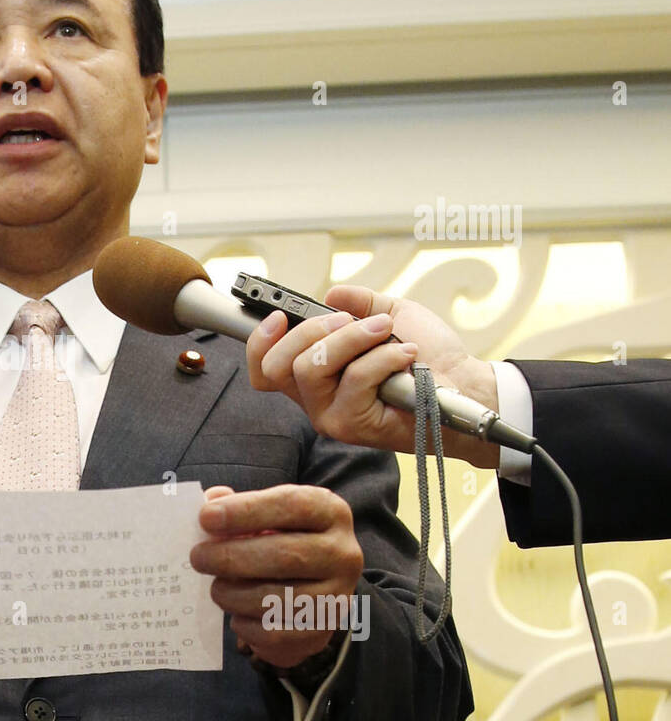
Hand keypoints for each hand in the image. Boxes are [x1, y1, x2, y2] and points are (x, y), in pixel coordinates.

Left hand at [190, 484, 363, 668]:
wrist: (310, 589)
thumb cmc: (280, 541)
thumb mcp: (265, 515)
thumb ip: (237, 506)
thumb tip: (211, 503)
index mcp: (330, 513)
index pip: (292, 505)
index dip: (246, 510)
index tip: (206, 518)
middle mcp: (343, 554)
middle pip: (286, 555)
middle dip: (232, 557)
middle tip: (199, 557)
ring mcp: (337, 597)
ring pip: (278, 599)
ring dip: (234, 594)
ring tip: (217, 588)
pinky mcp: (321, 632)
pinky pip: (274, 633)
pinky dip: (245, 625)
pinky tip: (236, 614)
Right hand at [244, 285, 499, 467]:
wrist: (462, 384)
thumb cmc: (426, 356)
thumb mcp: (389, 315)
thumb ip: (358, 303)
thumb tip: (330, 296)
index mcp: (313, 376)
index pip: (264, 368)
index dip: (259, 342)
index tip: (279, 316)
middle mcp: (313, 399)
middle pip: (278, 365)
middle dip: (310, 331)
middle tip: (346, 320)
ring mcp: (329, 414)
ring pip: (312, 368)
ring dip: (351, 338)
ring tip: (384, 331)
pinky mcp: (351, 425)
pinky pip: (353, 379)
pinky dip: (382, 357)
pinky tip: (405, 355)